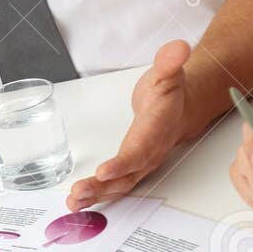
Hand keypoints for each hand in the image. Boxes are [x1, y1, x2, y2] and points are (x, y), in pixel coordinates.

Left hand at [68, 40, 189, 210]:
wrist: (179, 108)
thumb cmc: (168, 92)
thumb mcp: (168, 71)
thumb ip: (170, 61)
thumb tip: (178, 48)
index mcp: (156, 129)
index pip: (141, 149)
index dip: (124, 162)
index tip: (104, 172)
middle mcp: (150, 151)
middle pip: (128, 174)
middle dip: (103, 186)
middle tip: (79, 193)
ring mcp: (141, 163)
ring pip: (120, 184)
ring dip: (96, 195)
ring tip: (72, 203)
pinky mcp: (132, 169)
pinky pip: (115, 185)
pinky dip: (97, 195)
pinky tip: (76, 203)